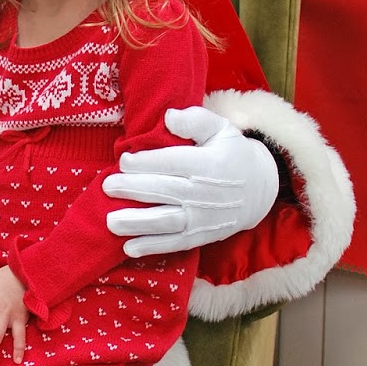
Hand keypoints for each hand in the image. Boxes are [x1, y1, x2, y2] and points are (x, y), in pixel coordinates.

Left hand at [101, 106, 280, 257]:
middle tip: (107, 187)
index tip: (124, 161)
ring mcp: (201, 217)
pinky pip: (174, 243)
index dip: (146, 162)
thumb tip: (168, 116)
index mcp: (208, 163)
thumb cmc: (232, 153)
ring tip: (110, 222)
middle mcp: (203, 192)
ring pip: (165, 221)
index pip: (172, 162)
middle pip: (164, 191)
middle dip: (133, 190)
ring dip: (137, 223)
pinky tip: (128, 248)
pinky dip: (151, 247)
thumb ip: (195, 120)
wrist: (259, 189)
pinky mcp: (200, 235)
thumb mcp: (221, 129)